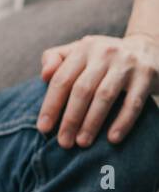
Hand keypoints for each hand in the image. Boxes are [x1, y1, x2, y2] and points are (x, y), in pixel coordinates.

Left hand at [38, 33, 158, 146]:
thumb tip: (44, 76)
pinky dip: (122, 122)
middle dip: (70, 119)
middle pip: (82, 90)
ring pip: (104, 97)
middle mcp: (104, 53)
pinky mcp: (146, 76)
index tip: (43, 128)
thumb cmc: (102, 57)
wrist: (147, 49)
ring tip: (82, 143)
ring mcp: (126, 64)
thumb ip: (55, 59)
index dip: (51, 104)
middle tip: (63, 142)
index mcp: (83, 49)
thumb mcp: (79, 51)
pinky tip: (112, 139)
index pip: (62, 79)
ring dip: (92, 123)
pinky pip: (133, 103)